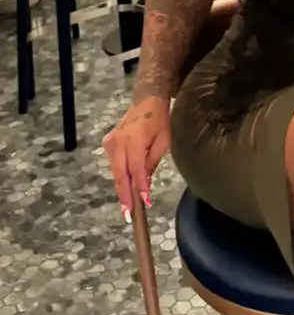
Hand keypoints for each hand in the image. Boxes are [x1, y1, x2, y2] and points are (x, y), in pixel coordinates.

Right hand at [103, 97, 170, 222]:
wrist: (147, 100)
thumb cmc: (160, 120)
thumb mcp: (164, 141)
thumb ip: (152, 162)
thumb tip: (145, 185)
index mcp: (135, 139)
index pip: (137, 169)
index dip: (140, 187)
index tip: (145, 203)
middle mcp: (119, 141)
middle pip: (120, 173)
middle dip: (124, 195)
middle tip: (128, 214)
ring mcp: (111, 141)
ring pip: (116, 170)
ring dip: (122, 187)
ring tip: (127, 206)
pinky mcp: (108, 141)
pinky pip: (114, 162)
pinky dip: (120, 174)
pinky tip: (126, 186)